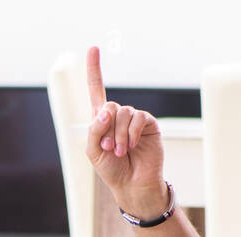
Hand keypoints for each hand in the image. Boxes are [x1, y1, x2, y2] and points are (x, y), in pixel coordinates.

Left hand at [85, 45, 167, 217]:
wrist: (132, 183)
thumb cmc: (110, 169)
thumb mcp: (92, 152)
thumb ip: (93, 130)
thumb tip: (105, 110)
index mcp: (101, 120)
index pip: (96, 90)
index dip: (94, 70)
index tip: (93, 49)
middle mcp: (118, 116)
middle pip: (109, 106)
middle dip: (105, 129)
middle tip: (107, 149)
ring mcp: (134, 119)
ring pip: (123, 113)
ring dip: (117, 135)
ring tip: (119, 152)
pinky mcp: (148, 124)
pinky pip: (139, 118)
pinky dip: (131, 133)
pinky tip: (130, 146)